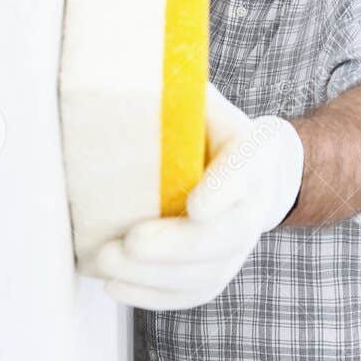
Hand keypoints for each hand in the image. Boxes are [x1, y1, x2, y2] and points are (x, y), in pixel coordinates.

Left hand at [93, 84, 303, 310]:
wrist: (253, 170)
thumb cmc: (210, 129)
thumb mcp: (199, 99)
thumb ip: (172, 91)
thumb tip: (116, 64)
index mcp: (252, 152)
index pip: (245, 168)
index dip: (225, 188)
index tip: (197, 205)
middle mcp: (253, 204)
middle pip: (226, 236)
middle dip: (177, 246)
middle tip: (130, 243)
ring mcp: (238, 244)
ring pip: (206, 274)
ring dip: (154, 278)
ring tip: (107, 262)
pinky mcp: (217, 269)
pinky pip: (191, 293)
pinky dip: (152, 296)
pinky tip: (114, 286)